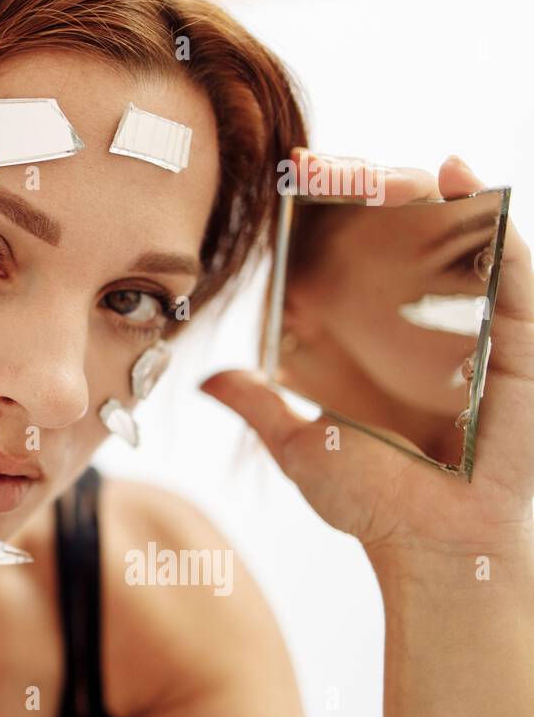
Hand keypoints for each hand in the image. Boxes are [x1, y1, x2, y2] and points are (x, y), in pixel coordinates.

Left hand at [201, 151, 533, 563]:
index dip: (331, 206)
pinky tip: (461, 176)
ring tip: (385, 165)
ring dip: (425, 188)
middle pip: (407, 230)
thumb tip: (212, 379)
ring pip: (457, 234)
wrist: (430, 550)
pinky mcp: (518, 342)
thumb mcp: (301, 443)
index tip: (295, 171)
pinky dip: (492, 218)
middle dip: (375, 187)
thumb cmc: (374, 505)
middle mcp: (425, 323)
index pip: (356, 251)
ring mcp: (474, 328)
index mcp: (375, 338)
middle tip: (337, 166)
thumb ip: (260, 405)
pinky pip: (511, 266)